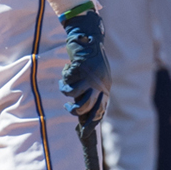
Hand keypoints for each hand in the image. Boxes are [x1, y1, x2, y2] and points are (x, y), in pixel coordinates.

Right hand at [59, 5, 110, 130]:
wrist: (89, 38)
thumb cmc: (90, 59)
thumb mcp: (96, 75)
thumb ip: (93, 89)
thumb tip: (83, 109)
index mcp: (105, 88)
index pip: (100, 110)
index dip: (92, 122)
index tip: (84, 131)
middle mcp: (100, 85)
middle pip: (88, 109)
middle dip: (75, 112)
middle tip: (68, 108)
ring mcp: (91, 79)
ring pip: (78, 99)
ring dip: (68, 96)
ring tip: (65, 89)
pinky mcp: (81, 72)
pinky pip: (69, 86)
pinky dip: (65, 83)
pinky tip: (65, 75)